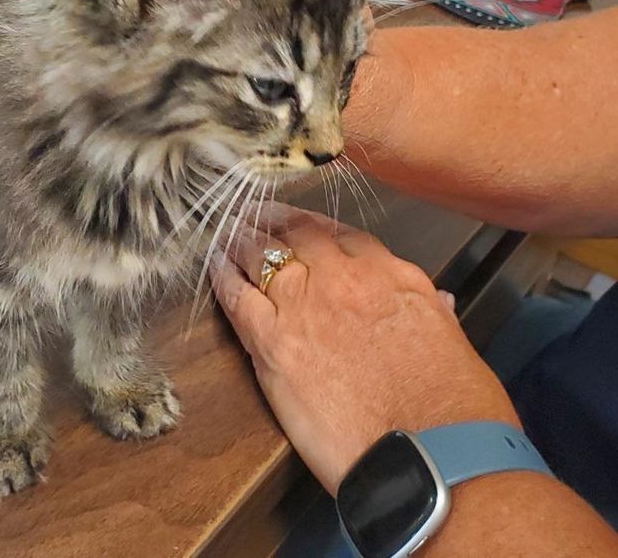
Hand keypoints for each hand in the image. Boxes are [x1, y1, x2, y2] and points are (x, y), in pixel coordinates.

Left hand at [210, 204, 519, 493]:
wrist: (433, 457)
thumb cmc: (456, 414)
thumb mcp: (454, 344)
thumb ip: (434, 314)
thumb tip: (438, 303)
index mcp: (392, 276)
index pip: (344, 236)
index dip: (317, 226)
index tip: (302, 224)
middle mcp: (345, 278)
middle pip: (298, 233)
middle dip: (275, 220)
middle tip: (255, 213)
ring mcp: (305, 305)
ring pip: (262, 253)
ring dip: (243, 238)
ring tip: (228, 230)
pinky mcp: (273, 342)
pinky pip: (237, 296)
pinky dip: (222, 275)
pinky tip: (214, 264)